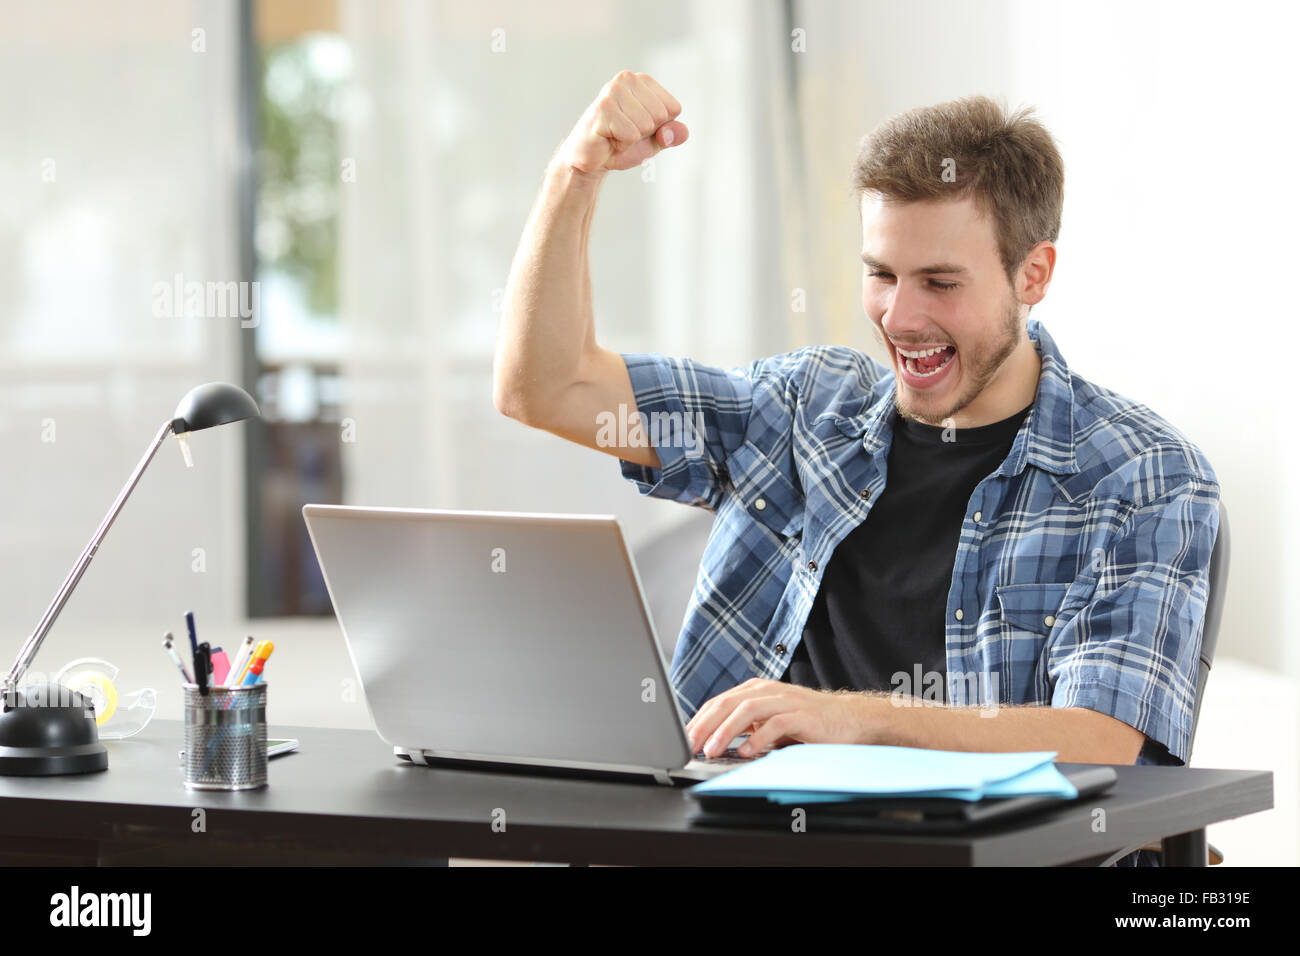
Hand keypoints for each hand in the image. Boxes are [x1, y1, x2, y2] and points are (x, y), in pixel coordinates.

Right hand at [555, 70, 688, 173]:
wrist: (590, 160)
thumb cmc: (621, 143)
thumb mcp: (654, 140)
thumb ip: (672, 134)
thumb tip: (680, 132)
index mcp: (642, 81)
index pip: (673, 108)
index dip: (659, 127)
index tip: (639, 128)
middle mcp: (626, 79)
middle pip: (660, 115)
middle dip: (645, 133)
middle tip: (624, 133)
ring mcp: (613, 92)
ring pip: (646, 124)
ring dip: (631, 139)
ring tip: (615, 135)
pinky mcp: (603, 109)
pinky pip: (630, 135)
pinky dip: (621, 145)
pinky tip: (607, 138)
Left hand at [686, 679, 885, 756]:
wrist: (849, 719)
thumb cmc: (807, 723)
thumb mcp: (769, 722)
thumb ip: (744, 727)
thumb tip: (711, 742)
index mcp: (756, 690)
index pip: (718, 702)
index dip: (697, 720)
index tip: (682, 739)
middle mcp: (767, 690)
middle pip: (727, 703)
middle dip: (704, 725)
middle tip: (689, 745)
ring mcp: (785, 700)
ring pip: (747, 710)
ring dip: (726, 731)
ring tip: (711, 750)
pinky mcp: (802, 715)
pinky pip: (775, 724)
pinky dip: (758, 738)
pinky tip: (746, 752)